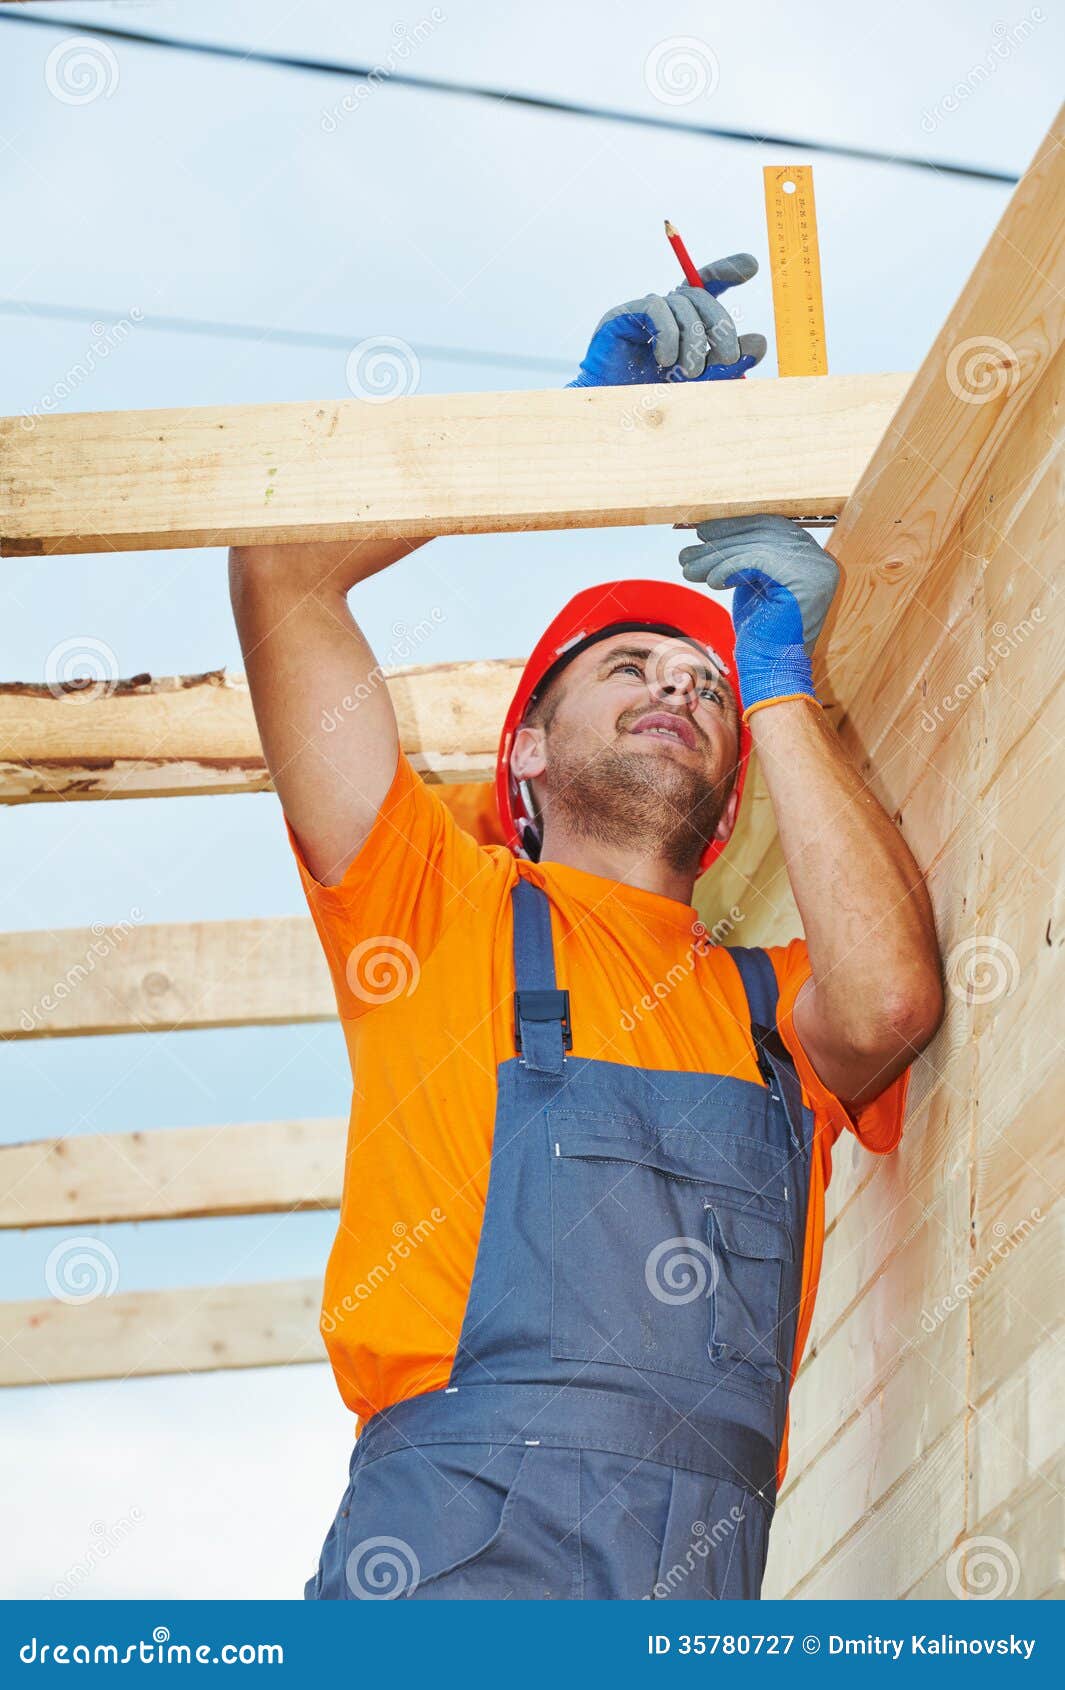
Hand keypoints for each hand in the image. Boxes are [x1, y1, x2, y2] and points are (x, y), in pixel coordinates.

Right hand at [568, 255, 766, 387]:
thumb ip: (728, 363)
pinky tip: (664, 361)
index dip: (727, 270)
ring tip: (689, 373)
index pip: (708, 285)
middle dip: (722, 324)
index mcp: (685, 321)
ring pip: (683, 303)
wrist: (614, 414)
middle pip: (702, 295)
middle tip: (729, 357)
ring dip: (695, 340)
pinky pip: (657, 310)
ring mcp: (645, 311)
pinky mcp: (624, 315)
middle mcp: (667, 311)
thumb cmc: (654, 398)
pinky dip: (668, 335)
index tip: (751, 267)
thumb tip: (759, 342)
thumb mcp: (701, 381)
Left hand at [678, 515, 839, 717]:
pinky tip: (711, 581)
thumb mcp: (753, 585)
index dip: (736, 526)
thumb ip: (746, 557)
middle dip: (722, 539)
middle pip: (763, 533)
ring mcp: (816, 569)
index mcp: (813, 560)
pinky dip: (729, 568)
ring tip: (689, 568)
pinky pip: (757, 559)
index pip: (772, 528)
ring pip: (756, 546)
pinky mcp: (803, 579)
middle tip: (689, 549)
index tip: (704, 532)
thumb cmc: (763, 634)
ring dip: (716, 556)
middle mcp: (821, 561)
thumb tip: (710, 530)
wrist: (773, 671)